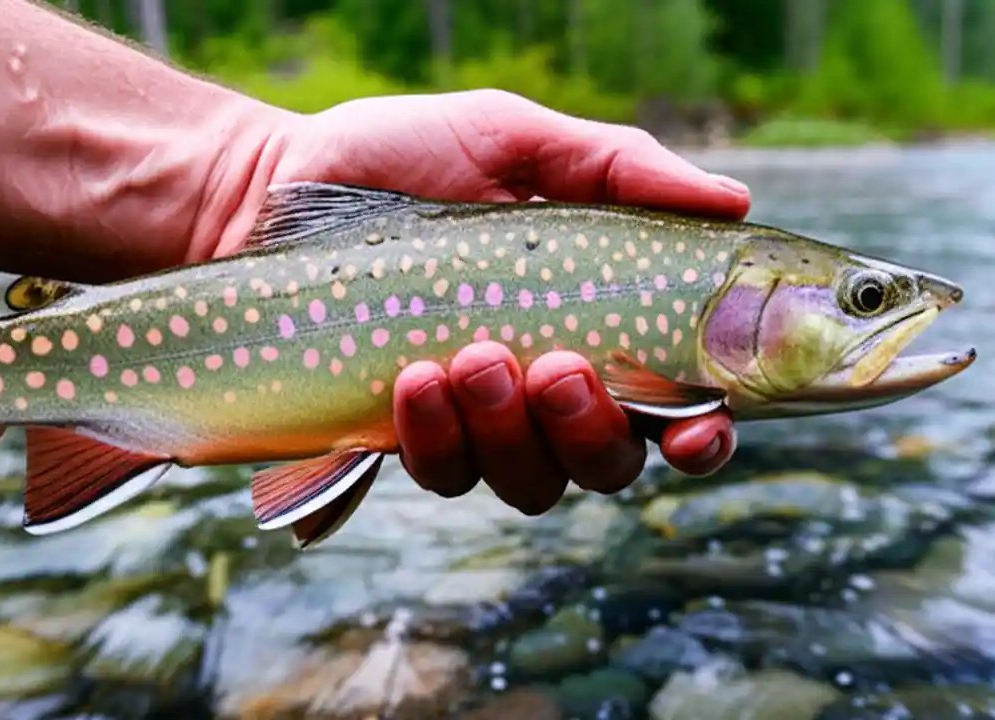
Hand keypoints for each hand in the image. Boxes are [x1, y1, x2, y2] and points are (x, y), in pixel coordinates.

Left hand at [228, 90, 745, 513]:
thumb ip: (615, 166)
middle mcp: (540, 388)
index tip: (698, 429)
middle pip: (607, 463)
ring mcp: (472, 421)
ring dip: (512, 431)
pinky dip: (436, 437)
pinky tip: (413, 379)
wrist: (264, 190)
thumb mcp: (507, 138)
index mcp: (590, 320)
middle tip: (556, 365)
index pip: (673, 401)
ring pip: (530, 480)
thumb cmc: (393, 156)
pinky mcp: (402, 438)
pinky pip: (442, 474)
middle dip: (593, 430)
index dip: (700, 433)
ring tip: (469, 356)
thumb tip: (730, 200)